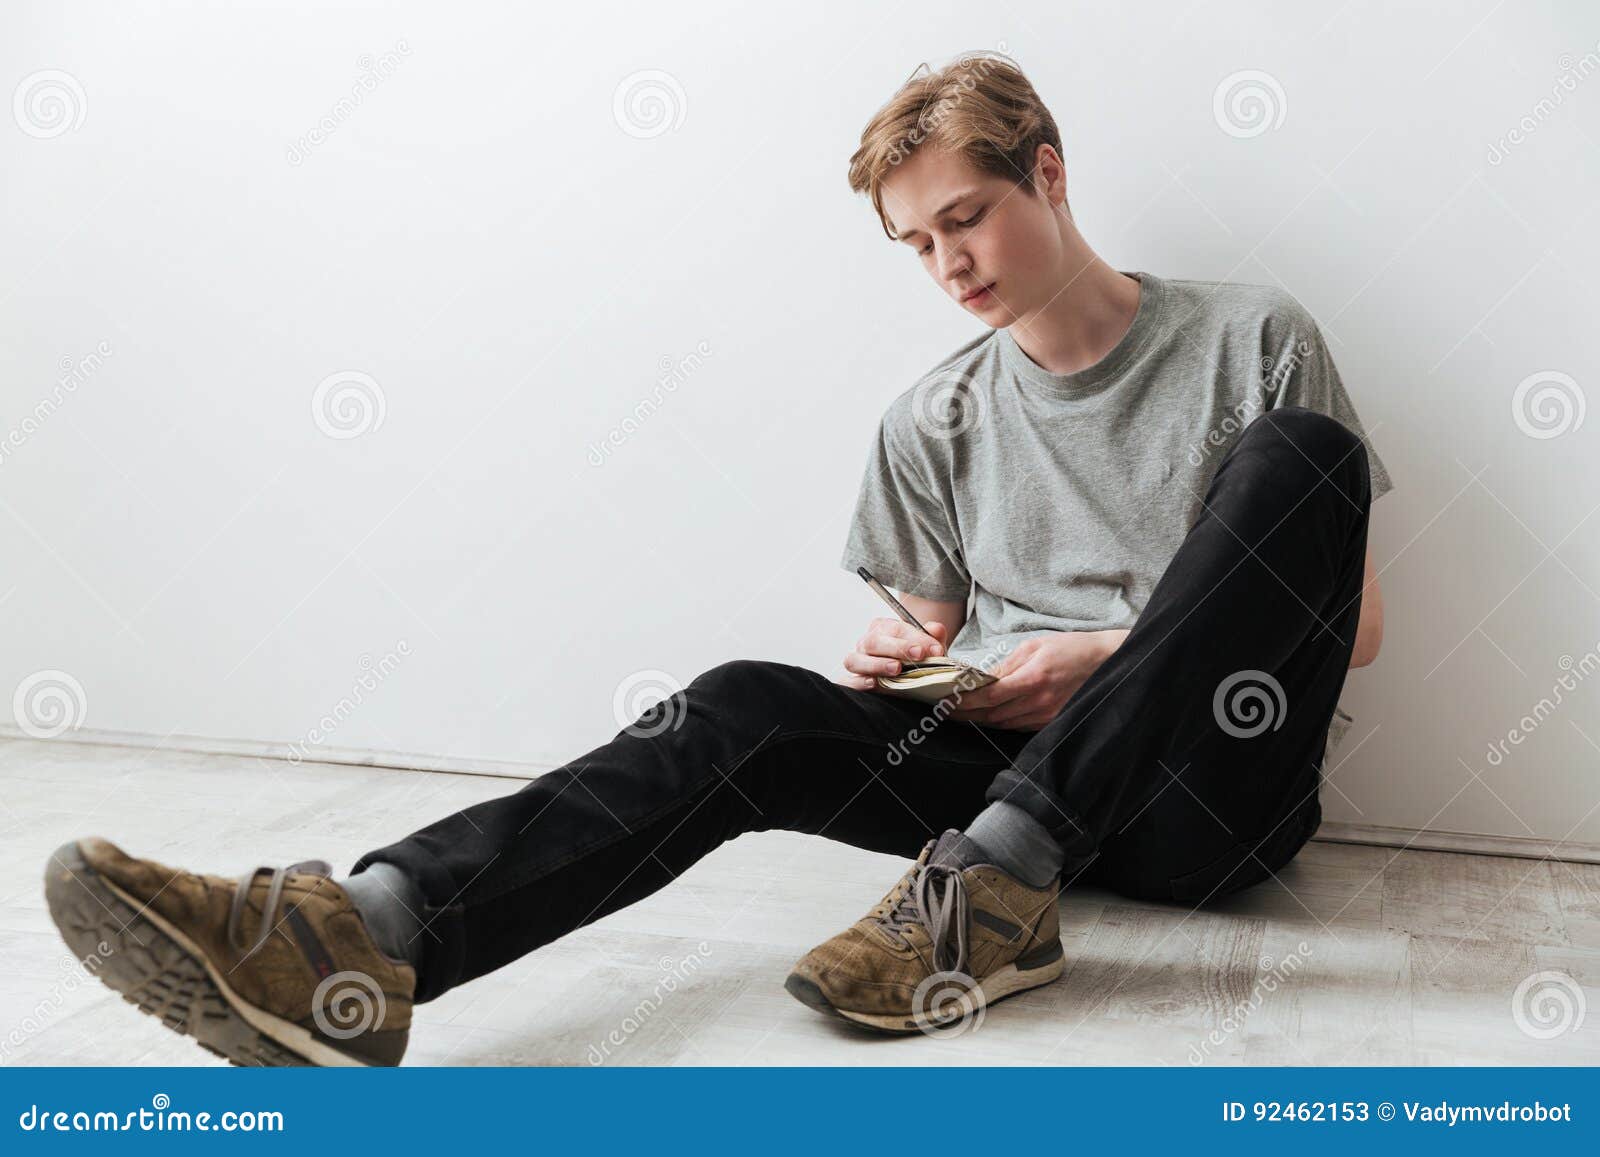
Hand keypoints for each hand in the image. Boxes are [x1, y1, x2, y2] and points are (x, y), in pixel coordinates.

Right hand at [838, 617, 949, 691]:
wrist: (912, 684)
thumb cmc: (916, 662)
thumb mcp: (929, 650)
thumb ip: (934, 638)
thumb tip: (936, 629)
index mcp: (883, 629)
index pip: (896, 628)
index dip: (916, 637)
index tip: (934, 649)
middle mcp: (867, 644)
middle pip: (874, 641)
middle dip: (898, 648)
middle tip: (918, 655)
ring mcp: (858, 663)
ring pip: (856, 659)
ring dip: (877, 664)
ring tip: (896, 669)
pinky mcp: (853, 682)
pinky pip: (848, 681)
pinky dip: (858, 682)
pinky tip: (873, 683)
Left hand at [946, 629, 1130, 729]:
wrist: (1106, 661)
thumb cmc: (1069, 648)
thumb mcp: (1034, 647)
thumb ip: (1006, 666)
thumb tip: (980, 680)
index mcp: (1033, 679)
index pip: (989, 697)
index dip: (964, 702)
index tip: (945, 702)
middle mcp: (1040, 703)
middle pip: (992, 715)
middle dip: (966, 714)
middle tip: (944, 710)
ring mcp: (1047, 716)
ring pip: (1004, 723)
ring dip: (981, 719)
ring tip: (960, 712)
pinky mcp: (1052, 722)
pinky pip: (1019, 725)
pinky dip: (1001, 720)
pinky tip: (988, 714)